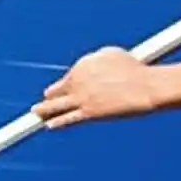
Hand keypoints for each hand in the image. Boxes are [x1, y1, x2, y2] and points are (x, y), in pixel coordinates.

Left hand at [32, 47, 161, 128]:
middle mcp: (78, 80)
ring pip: (56, 105)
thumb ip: (96, 62)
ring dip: (44, 110)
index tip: (63, 89)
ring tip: (35, 114)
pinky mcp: (88, 112)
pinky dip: (57, 122)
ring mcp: (81, 97)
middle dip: (51, 95)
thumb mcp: (113, 55)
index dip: (67, 84)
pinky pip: (68, 118)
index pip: (70, 76)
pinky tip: (49, 125)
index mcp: (83, 64)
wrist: (145, 87)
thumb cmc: (136, 70)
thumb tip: (90, 68)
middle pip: (58, 90)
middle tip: (43, 101)